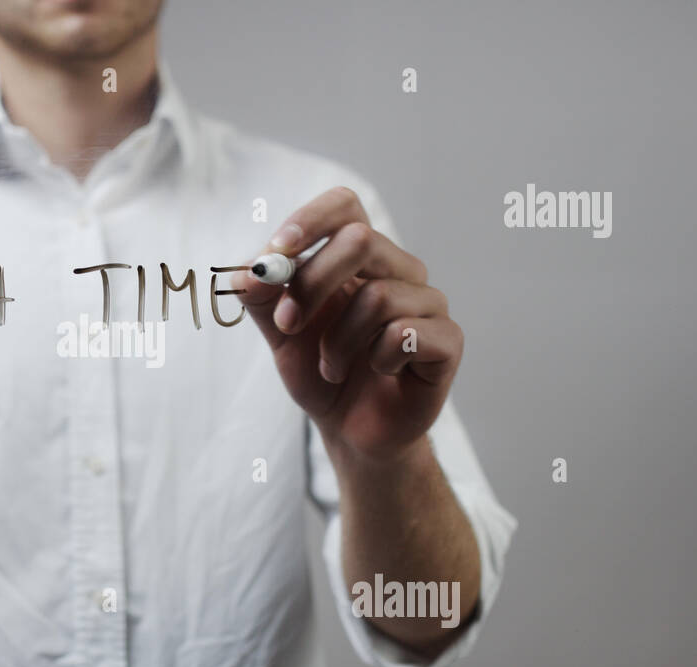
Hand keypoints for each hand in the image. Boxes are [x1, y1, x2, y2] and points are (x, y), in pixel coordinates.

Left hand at [231, 187, 462, 463]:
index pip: (344, 205)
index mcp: (358, 257)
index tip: (277, 252)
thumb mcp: (277, 333)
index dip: (310, 220)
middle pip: (360, 240)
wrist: (350, 430)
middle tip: (286, 325)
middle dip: (312, 285)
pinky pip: (405, 334)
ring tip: (329, 366)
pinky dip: (376, 359)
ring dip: (337, 342)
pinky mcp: (447, 340)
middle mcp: (398, 270)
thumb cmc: (320, 373)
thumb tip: (249, 271)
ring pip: (378, 296)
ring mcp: (427, 302)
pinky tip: (377, 372)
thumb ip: (260, 297)